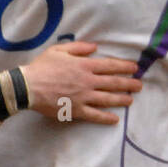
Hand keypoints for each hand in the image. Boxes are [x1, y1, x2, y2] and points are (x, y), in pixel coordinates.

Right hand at [22, 41, 141, 125]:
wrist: (27, 86)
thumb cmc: (42, 67)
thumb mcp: (59, 50)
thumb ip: (78, 48)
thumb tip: (95, 47)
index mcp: (84, 66)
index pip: (110, 65)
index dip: (124, 66)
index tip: (134, 68)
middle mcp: (87, 81)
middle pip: (113, 82)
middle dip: (129, 83)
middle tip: (139, 85)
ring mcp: (83, 97)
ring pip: (107, 99)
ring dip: (121, 99)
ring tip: (131, 100)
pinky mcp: (76, 110)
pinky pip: (94, 115)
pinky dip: (106, 117)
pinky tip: (115, 119)